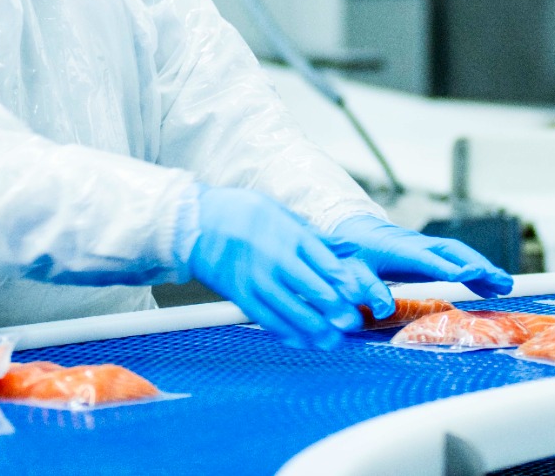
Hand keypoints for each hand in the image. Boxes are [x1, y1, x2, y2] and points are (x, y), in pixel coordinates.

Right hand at [186, 188, 393, 347]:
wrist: (195, 222)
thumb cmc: (243, 212)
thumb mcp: (281, 213)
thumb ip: (315, 235)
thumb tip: (349, 246)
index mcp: (289, 234)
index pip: (325, 262)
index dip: (345, 283)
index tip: (359, 297)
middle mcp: (275, 257)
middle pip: (312, 290)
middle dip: (335, 311)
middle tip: (351, 324)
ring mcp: (256, 278)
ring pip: (291, 310)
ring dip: (314, 329)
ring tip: (331, 341)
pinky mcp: (239, 295)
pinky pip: (266, 319)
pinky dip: (285, 333)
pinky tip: (301, 341)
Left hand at [331, 215, 513, 297]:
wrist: (354, 231)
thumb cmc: (352, 252)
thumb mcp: (353, 272)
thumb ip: (367, 289)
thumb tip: (382, 310)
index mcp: (400, 250)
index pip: (427, 259)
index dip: (448, 266)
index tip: (469, 274)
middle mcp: (419, 245)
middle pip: (453, 252)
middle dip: (478, 266)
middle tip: (501, 282)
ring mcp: (427, 248)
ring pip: (459, 254)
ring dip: (483, 268)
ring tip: (506, 286)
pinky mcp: (430, 254)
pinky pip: (457, 260)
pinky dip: (475, 272)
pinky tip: (489, 288)